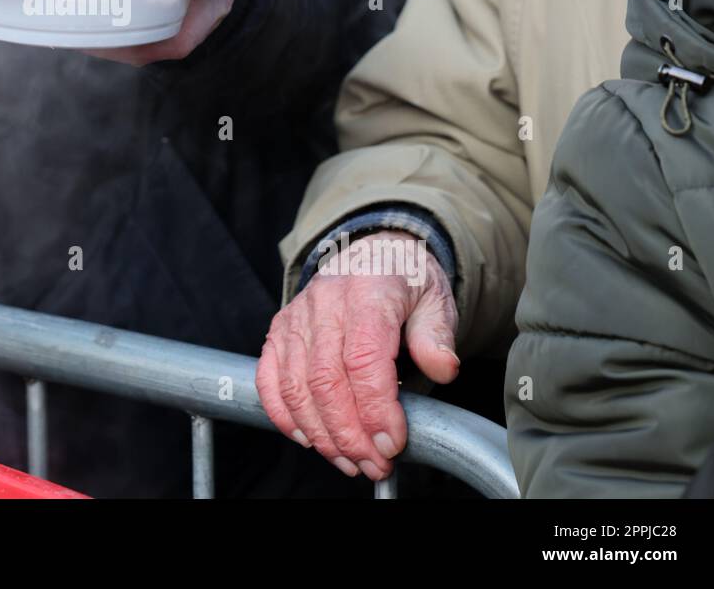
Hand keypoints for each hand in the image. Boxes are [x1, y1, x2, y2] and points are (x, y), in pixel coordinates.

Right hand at [255, 230, 458, 480]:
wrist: (371, 249)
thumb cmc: (404, 280)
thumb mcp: (435, 299)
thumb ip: (437, 335)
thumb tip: (444, 368)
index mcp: (367, 292)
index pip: (363, 358)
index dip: (375, 408)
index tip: (392, 443)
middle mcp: (324, 303)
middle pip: (326, 379)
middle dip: (349, 433)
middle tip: (374, 464)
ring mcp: (297, 317)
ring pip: (296, 385)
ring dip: (321, 433)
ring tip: (349, 460)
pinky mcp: (280, 330)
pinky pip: (269, 377)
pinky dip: (283, 414)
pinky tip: (308, 438)